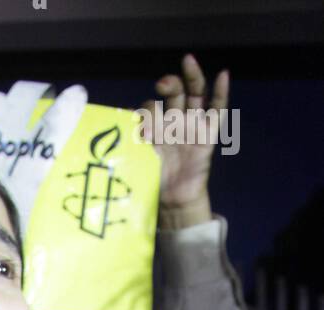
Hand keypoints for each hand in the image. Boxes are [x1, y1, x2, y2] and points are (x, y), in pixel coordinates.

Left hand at [139, 55, 228, 225]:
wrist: (172, 202)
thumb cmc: (153, 181)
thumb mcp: (139, 158)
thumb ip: (136, 141)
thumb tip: (132, 126)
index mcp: (156, 126)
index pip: (151, 107)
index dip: (145, 110)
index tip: (139, 124)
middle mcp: (174, 121)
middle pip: (175, 93)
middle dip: (169, 84)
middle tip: (161, 84)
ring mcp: (193, 126)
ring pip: (195, 95)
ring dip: (192, 77)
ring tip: (188, 61)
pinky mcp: (208, 135)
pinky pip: (217, 111)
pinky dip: (221, 93)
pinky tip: (223, 75)